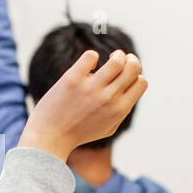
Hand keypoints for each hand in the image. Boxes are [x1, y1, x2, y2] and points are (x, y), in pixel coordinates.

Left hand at [18, 50, 146, 159]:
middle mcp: (108, 98)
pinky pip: (91, 56)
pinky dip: (92, 56)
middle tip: (120, 60)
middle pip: (133, 67)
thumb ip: (121, 111)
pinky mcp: (73, 79)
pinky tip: (86, 65)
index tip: (125, 76)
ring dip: (116, 55)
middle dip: (131, 59)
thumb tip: (130, 90)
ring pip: (117, 59)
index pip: (142, 82)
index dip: (137, 75)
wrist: (49, 137)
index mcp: (119, 109)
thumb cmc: (78, 133)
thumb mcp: (107, 128)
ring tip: (108, 58)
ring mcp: (91, 88)